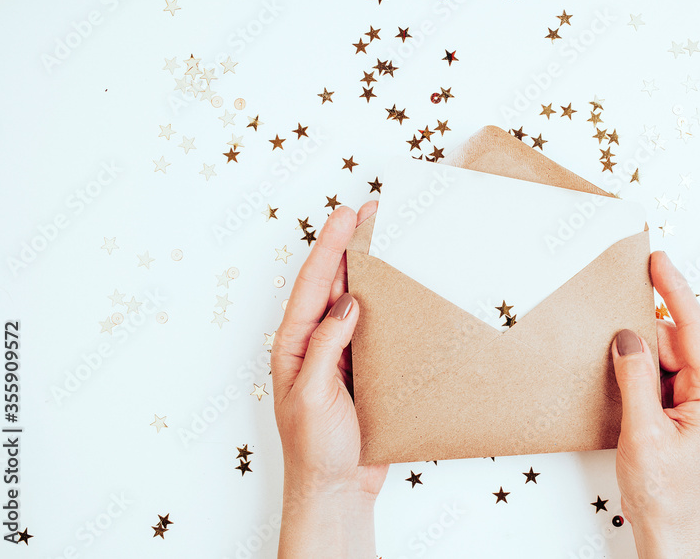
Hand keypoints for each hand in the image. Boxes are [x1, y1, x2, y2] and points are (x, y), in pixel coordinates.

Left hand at [271, 202, 387, 557]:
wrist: (339, 489)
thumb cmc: (316, 450)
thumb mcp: (311, 397)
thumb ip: (325, 347)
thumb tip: (346, 302)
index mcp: (295, 345)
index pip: (313, 285)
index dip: (330, 246)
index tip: (347, 215)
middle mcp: (318, 342)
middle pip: (335, 282)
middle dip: (351, 244)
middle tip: (373, 211)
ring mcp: (344, 352)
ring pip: (359, 299)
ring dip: (372, 268)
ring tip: (390, 236)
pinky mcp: (368, 367)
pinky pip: (380, 326)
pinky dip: (391, 302)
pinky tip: (404, 286)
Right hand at [611, 251, 699, 558]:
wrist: (668, 529)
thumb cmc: (664, 492)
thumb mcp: (643, 433)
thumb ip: (637, 379)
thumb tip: (628, 336)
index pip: (695, 328)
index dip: (676, 289)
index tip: (659, 260)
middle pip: (677, 339)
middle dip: (645, 331)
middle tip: (613, 316)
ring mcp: (696, 400)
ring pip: (665, 355)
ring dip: (639, 355)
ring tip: (616, 365)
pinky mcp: (680, 408)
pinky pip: (659, 373)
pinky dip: (639, 370)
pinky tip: (621, 379)